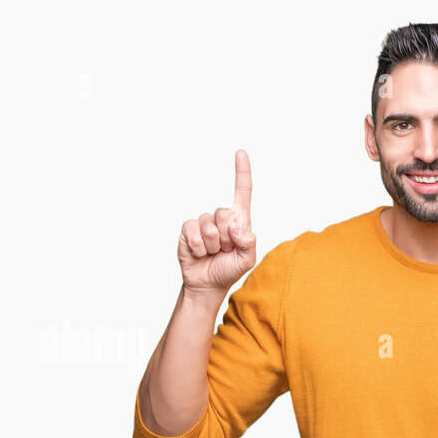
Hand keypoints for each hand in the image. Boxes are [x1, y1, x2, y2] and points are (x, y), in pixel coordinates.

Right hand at [177, 149, 256, 295]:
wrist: (207, 284)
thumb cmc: (229, 270)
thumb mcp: (246, 260)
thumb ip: (249, 243)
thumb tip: (238, 228)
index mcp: (238, 221)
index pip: (242, 193)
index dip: (242, 173)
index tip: (240, 153)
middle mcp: (220, 218)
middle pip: (224, 213)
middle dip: (226, 237)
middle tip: (225, 250)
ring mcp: (203, 223)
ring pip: (209, 226)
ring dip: (213, 245)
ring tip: (213, 253)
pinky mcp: (188, 230)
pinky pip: (193, 232)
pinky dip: (199, 247)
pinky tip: (200, 254)